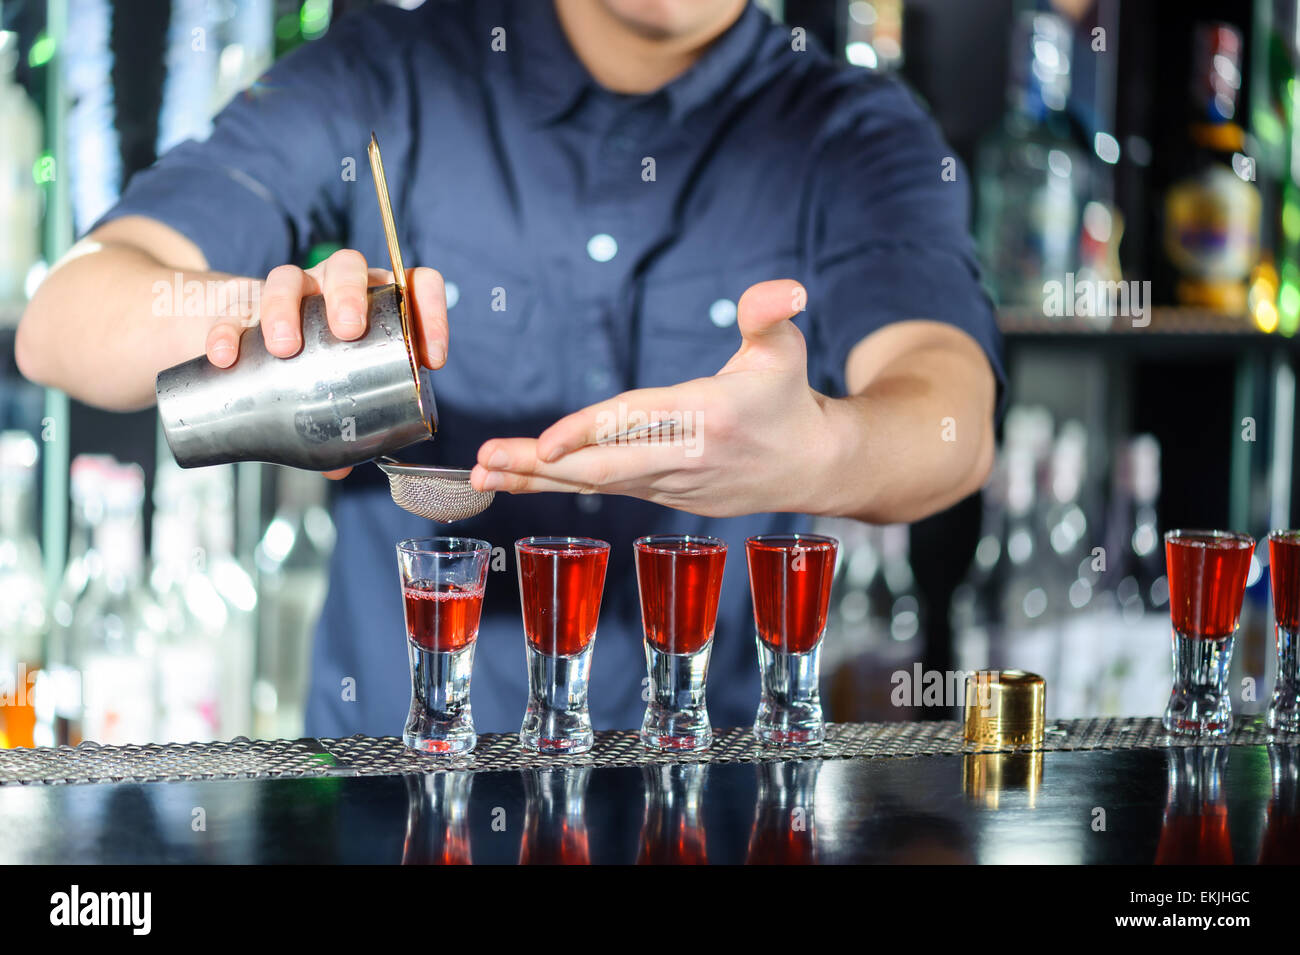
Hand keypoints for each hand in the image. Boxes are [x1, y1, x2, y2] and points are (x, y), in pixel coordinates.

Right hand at [203, 249, 448, 479]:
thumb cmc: (324, 371)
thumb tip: (342, 471)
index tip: (431, 360)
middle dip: (349, 294)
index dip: (432, 312)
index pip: (418, 285)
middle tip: (348, 331)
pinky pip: (232, 312)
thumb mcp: (347, 392)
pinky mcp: (243, 307)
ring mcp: (291, 293)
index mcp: (379, 302)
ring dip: (286, 308)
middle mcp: (337, 286)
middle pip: (347, 267)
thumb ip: (349, 426)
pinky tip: (226, 357)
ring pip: (289, 279)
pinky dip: (227, 332)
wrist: (261, 345)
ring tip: (286, 348)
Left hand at [470, 279, 837, 517]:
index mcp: (705, 418)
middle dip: (540, 465)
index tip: (545, 442)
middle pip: (601, 465)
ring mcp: (668, 485)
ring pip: (594, 482)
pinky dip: (559, 485)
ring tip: (483, 473)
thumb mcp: (785, 351)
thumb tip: (786, 290)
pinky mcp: (661, 497)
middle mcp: (682, 459)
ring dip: (536, 479)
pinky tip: (518, 480)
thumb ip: (770, 315)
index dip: (589, 431)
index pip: (638, 424)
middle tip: (487, 461)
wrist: (810, 466)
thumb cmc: (788, 400)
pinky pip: (602, 490)